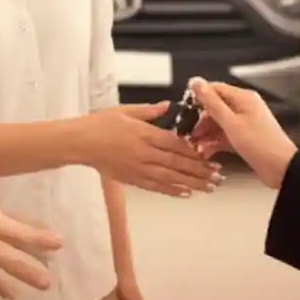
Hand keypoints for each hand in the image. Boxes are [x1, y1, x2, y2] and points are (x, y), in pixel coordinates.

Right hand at [77, 103, 222, 196]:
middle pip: (179, 164)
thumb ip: (149, 111)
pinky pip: (156, 187)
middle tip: (219, 176)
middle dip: (201, 171)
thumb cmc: (101, 124)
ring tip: (209, 188)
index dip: (196, 152)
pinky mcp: (132, 179)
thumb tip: (168, 106)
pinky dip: (172, 190)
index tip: (211, 156)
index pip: (177, 145)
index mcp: (146, 134)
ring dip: (192, 183)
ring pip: (171, 178)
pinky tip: (186, 193)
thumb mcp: (126, 110)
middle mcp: (145, 153)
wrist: (81, 142)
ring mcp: (139, 168)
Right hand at [188, 78, 297, 188]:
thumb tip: (197, 83)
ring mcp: (244, 124)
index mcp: (244, 99)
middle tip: (189, 134)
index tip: (186, 110)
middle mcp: (244, 108)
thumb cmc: (262, 145)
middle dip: (200, 121)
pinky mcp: (244, 138)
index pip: (215, 89)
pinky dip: (214, 143)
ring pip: (218, 124)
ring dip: (205, 134)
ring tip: (195, 146)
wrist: (281, 169)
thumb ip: (212, 103)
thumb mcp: (231, 123)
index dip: (199, 98)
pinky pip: (224, 136)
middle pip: (215, 108)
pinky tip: (206, 152)